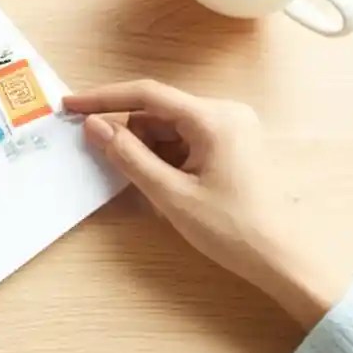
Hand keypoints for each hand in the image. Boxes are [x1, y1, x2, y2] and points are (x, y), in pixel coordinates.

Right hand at [64, 80, 347, 327]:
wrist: (281, 258)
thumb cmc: (230, 229)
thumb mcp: (170, 195)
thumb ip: (128, 156)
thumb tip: (94, 127)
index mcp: (213, 118)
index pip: (147, 94)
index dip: (104, 98)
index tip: (70, 106)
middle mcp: (225, 112)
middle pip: (158, 112)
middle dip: (130, 135)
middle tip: (109, 163)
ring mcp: (232, 127)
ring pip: (170, 128)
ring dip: (148, 151)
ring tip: (150, 186)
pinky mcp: (233, 144)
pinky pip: (186, 140)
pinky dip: (166, 158)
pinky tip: (164, 185)